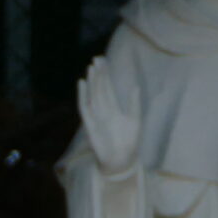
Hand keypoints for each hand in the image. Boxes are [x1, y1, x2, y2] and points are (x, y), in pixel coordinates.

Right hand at [79, 58, 141, 174]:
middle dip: (98, 74)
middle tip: (96, 58)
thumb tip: (135, 87)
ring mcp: (96, 117)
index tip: (103, 61)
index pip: (108, 88)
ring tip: (91, 67)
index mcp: (114, 109)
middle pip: (100, 89)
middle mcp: (103, 111)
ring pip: (93, 95)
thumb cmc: (129, 142)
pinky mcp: (90, 124)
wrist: (122, 160)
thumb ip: (134, 104)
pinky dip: (83, 95)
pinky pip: (84, 107)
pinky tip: (82, 83)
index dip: (106, 75)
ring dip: (92, 82)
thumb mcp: (136, 120)